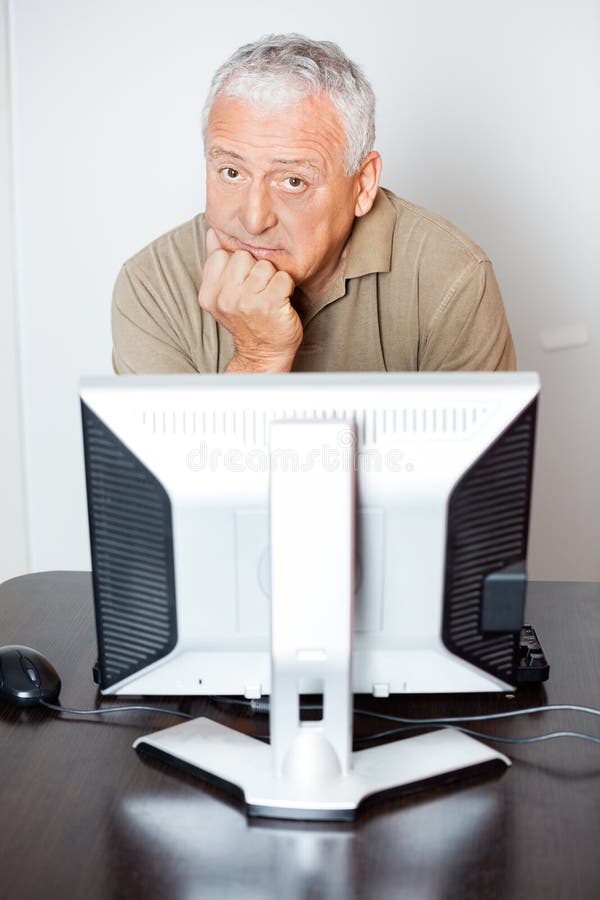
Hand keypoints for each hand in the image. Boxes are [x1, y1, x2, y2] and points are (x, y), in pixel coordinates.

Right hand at [198, 228, 302, 371]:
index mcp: (210, 294)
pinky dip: (286, 287)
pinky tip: (280, 301)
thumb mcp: (224, 294)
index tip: (242, 285)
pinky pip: (282, 277)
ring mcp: (247, 302)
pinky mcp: (270, 304)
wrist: (264, 353)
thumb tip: (212, 233)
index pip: (222, 255)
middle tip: (257, 292)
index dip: (237, 266)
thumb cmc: (247, 322)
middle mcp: (225, 298)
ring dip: (272, 279)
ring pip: (264, 266)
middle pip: (244, 257)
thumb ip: (216, 263)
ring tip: (268, 297)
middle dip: (255, 270)